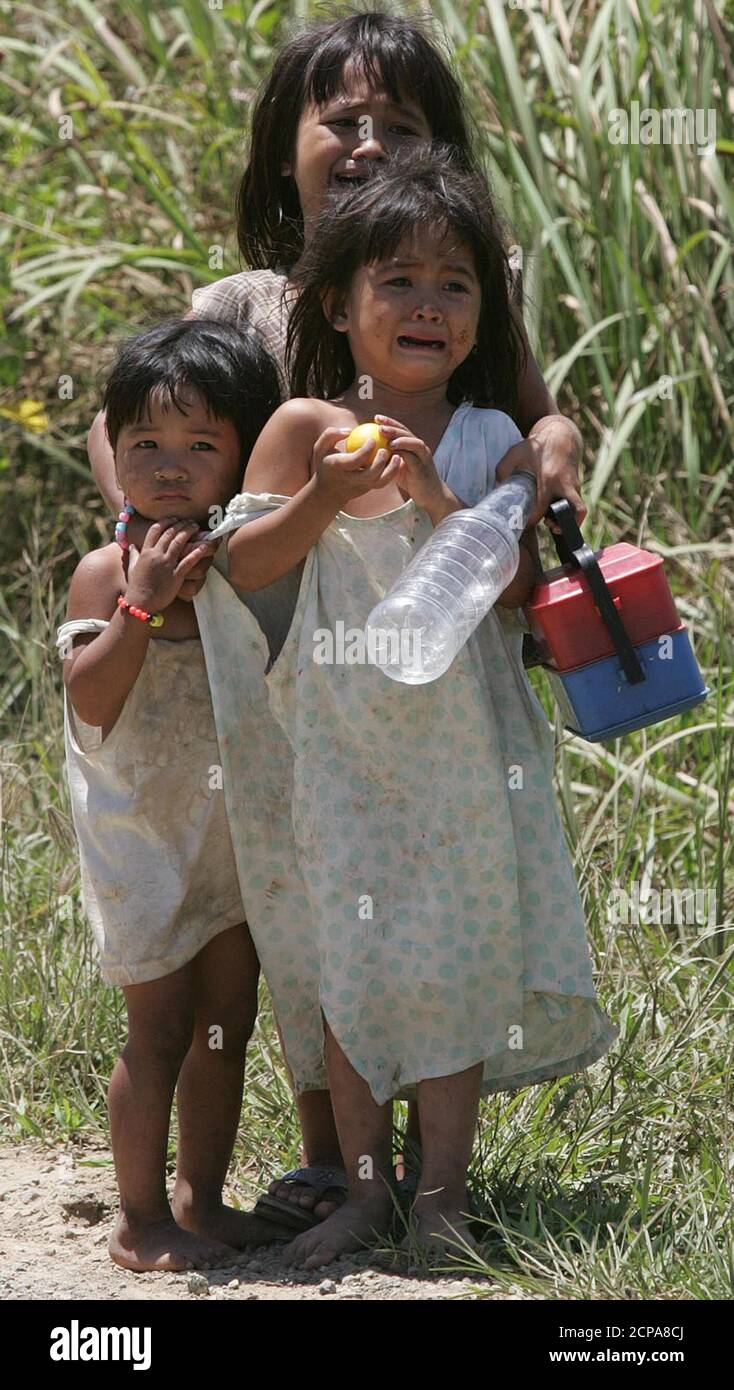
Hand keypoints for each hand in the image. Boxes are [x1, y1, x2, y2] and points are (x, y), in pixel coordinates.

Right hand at [125, 521, 210, 613]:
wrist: (140, 603)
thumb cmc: (136, 587)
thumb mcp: (132, 567)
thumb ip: (133, 554)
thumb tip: (132, 545)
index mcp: (146, 552)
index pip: (155, 530)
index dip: (166, 522)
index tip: (174, 519)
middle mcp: (156, 555)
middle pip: (170, 533)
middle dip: (181, 525)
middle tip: (190, 522)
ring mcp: (167, 565)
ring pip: (180, 543)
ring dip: (189, 532)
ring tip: (197, 527)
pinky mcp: (176, 576)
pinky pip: (189, 561)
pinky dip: (197, 553)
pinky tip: (205, 546)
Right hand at [311, 425, 400, 505]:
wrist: (328, 491)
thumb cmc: (326, 463)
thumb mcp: (321, 447)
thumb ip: (331, 434)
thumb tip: (349, 430)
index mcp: (339, 469)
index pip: (354, 462)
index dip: (365, 451)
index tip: (372, 439)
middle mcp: (351, 480)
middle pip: (369, 476)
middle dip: (379, 464)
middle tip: (386, 450)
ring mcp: (361, 487)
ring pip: (380, 482)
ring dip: (391, 470)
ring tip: (398, 456)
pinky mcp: (369, 489)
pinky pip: (383, 482)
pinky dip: (392, 472)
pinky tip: (397, 459)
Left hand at [371, 415, 445, 515]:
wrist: (431, 497)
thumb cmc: (413, 483)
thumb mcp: (398, 468)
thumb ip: (390, 459)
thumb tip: (371, 453)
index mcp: (414, 447)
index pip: (402, 431)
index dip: (390, 423)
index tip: (376, 418)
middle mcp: (420, 449)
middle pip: (407, 432)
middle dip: (392, 425)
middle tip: (377, 422)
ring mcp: (423, 457)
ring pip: (412, 441)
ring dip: (397, 436)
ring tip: (383, 433)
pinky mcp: (423, 468)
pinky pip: (412, 457)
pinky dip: (402, 451)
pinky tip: (390, 449)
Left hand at [494, 416, 585, 531]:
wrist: (562, 436)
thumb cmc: (538, 445)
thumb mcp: (516, 452)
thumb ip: (503, 470)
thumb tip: (496, 489)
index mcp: (550, 478)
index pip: (542, 507)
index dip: (532, 520)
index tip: (522, 524)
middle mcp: (566, 484)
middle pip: (573, 511)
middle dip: (563, 525)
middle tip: (549, 526)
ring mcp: (575, 486)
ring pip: (578, 510)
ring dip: (568, 521)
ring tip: (553, 524)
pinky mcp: (577, 487)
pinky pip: (577, 505)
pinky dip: (570, 513)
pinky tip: (557, 516)